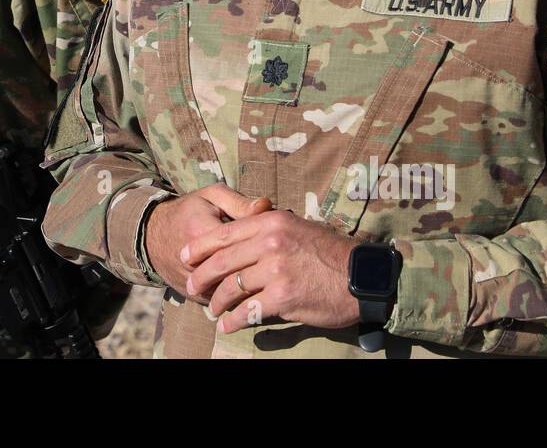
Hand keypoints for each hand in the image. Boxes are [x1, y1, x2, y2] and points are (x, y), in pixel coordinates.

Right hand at [143, 184, 271, 294]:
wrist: (153, 237)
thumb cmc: (188, 212)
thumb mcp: (211, 197)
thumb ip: (239, 202)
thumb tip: (267, 206)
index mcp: (203, 233)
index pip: (242, 243)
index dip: (265, 241)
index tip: (279, 239)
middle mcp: (197, 263)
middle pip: (241, 272)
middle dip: (264, 269)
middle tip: (281, 262)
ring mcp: (195, 284)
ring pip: (234, 292)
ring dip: (254, 287)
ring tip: (271, 275)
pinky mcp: (196, 298)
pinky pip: (225, 302)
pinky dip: (242, 297)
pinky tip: (255, 287)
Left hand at [182, 209, 361, 333]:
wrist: (362, 276)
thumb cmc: (329, 253)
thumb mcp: (296, 227)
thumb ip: (267, 230)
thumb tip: (239, 240)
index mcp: (271, 221)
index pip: (224, 233)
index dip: (200, 247)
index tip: (185, 257)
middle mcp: (270, 242)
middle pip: (222, 261)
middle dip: (201, 277)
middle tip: (190, 287)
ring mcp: (276, 269)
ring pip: (231, 288)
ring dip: (217, 302)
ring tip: (212, 311)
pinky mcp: (283, 296)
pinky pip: (247, 311)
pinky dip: (233, 320)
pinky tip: (227, 325)